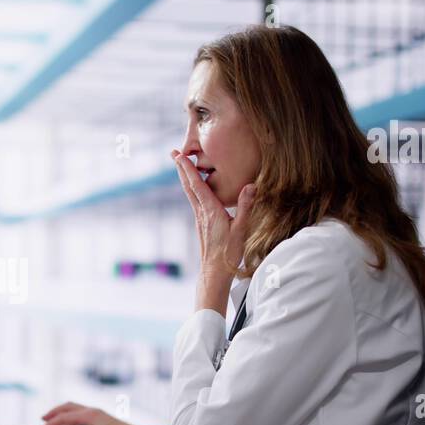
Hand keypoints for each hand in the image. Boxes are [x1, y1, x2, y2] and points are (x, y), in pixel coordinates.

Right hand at [36, 402, 165, 424]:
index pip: (62, 418)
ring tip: (52, 419)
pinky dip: (69, 414)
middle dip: (52, 414)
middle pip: (65, 407)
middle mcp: (90, 410)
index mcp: (87, 415)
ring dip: (60, 412)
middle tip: (43, 421)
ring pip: (72, 407)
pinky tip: (70, 422)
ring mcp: (95, 412)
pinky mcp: (99, 416)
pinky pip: (79, 411)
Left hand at [171, 150, 255, 314]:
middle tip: (174, 152)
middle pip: (189, 185)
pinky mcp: (203, 224)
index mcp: (210, 211)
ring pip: (190, 192)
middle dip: (181, 168)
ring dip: (186, 176)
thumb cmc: (228, 254)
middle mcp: (202, 212)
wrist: (214, 272)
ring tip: (182, 164)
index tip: (179, 154)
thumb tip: (250, 185)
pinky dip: (193, 188)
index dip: (188, 168)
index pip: (197, 185)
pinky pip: (195, 201)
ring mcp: (200, 218)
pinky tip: (196, 187)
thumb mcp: (241, 229)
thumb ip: (245, 207)